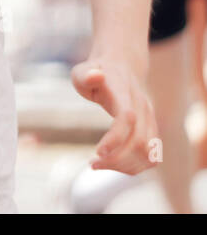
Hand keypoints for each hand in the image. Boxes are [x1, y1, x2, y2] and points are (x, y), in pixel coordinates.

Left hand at [70, 54, 157, 174]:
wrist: (122, 68)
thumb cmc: (96, 71)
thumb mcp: (82, 71)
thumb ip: (85, 75)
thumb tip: (96, 76)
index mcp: (125, 94)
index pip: (127, 119)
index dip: (115, 138)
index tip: (98, 152)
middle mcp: (143, 109)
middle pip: (140, 143)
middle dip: (116, 159)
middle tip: (92, 164)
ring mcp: (150, 121)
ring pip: (149, 154)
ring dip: (125, 166)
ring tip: (99, 165)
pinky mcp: (152, 132)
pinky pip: (152, 157)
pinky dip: (135, 167)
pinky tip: (113, 164)